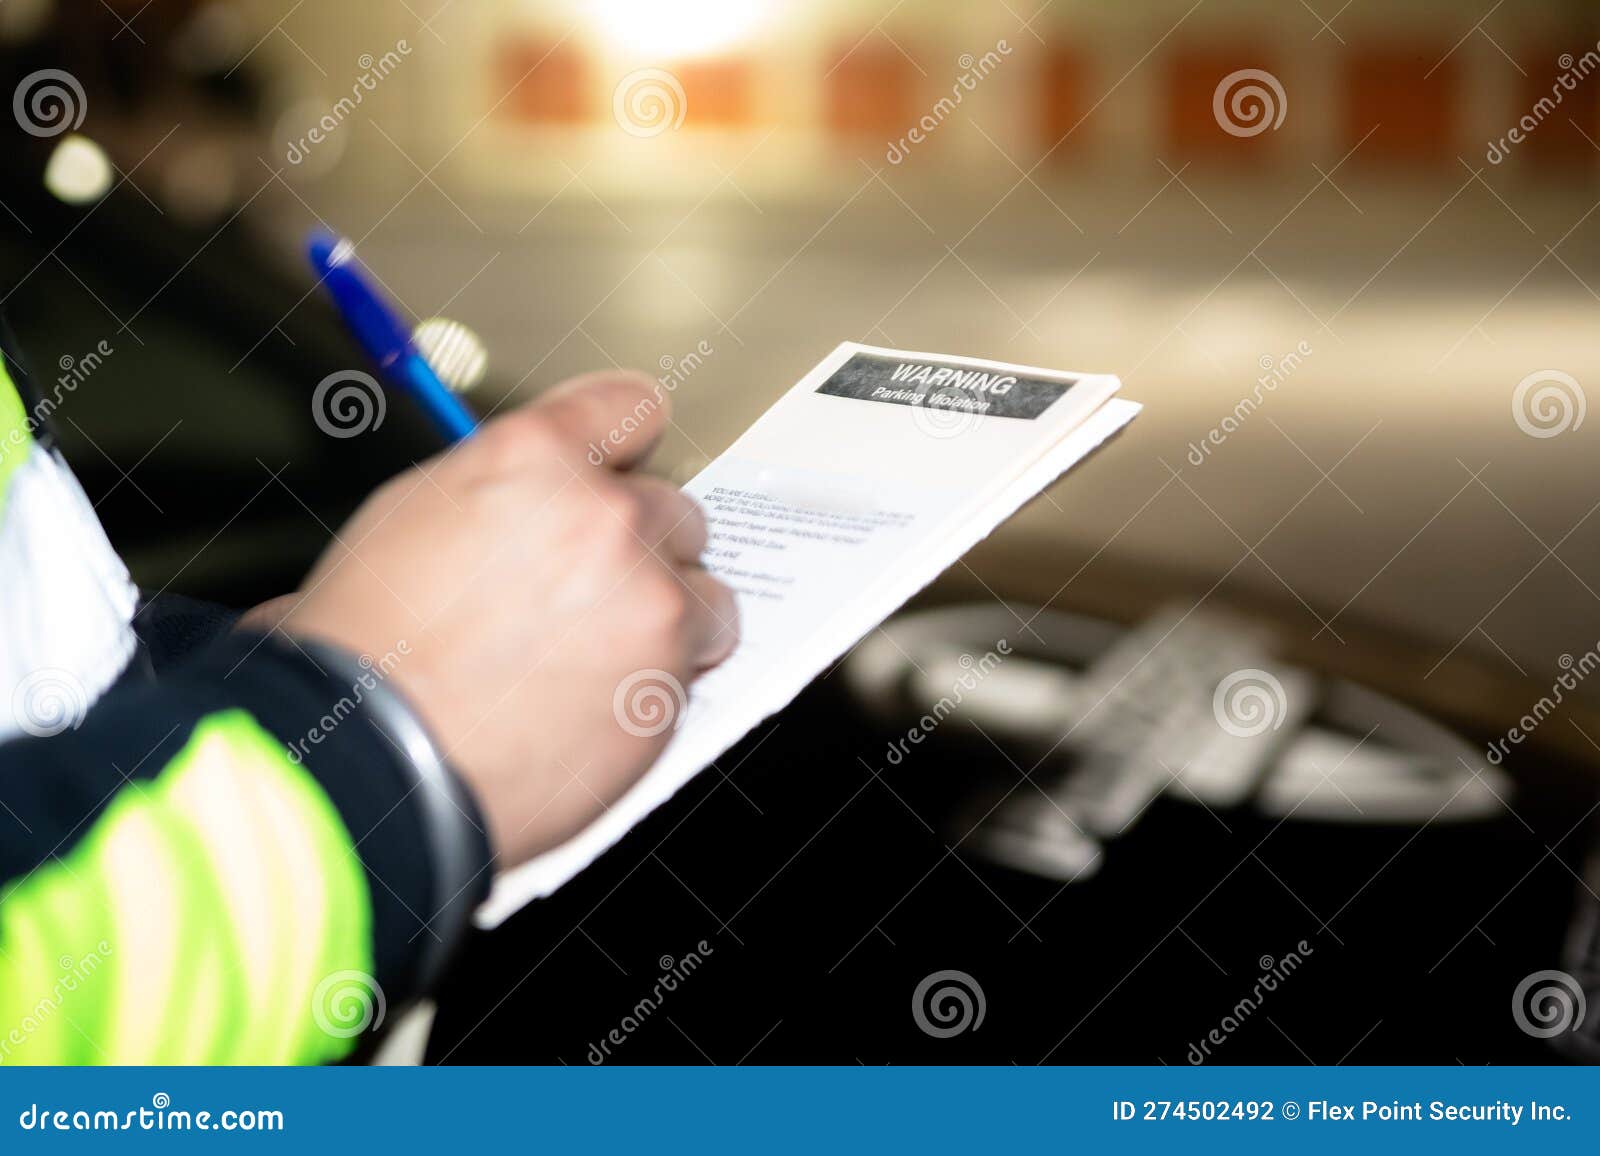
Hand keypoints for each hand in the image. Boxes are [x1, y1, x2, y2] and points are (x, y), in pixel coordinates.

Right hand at [279, 371, 737, 865]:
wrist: (374, 761)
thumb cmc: (366, 654)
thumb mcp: (410, 521)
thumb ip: (502, 493)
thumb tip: (534, 496)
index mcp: (534, 457)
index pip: (630, 407)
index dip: (626, 445)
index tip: (628, 465)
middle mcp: (603, 516)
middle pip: (673, 506)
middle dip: (637, 545)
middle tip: (585, 592)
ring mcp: (647, 597)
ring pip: (703, 587)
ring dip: (667, 613)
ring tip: (599, 654)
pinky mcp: (670, 676)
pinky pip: (697, 662)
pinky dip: (660, 681)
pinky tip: (596, 701)